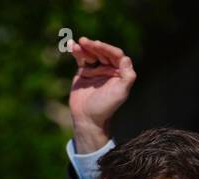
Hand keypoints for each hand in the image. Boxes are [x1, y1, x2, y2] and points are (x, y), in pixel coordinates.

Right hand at [69, 37, 135, 152]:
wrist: (88, 118)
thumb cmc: (106, 106)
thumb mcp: (120, 92)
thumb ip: (128, 76)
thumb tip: (126, 58)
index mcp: (120, 73)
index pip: (116, 55)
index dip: (107, 48)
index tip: (97, 45)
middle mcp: (109, 70)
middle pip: (103, 52)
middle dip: (94, 46)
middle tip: (84, 41)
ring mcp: (96, 70)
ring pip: (91, 53)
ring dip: (85, 47)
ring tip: (78, 43)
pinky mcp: (84, 72)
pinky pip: (81, 58)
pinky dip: (76, 52)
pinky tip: (71, 45)